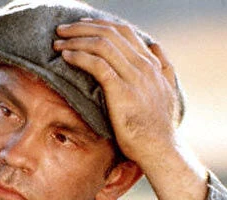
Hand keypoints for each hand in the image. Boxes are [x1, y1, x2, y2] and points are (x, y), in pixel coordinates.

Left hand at [54, 19, 207, 199]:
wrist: (160, 149)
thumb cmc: (158, 126)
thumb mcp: (167, 91)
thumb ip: (163, 68)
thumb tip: (155, 46)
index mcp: (152, 64)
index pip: (124, 32)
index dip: (100, 25)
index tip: (82, 25)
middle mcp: (144, 66)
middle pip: (110, 33)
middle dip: (83, 27)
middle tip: (62, 29)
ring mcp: (134, 77)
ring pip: (102, 45)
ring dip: (76, 40)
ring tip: (59, 43)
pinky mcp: (122, 91)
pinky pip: (97, 65)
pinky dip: (79, 57)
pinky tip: (66, 57)